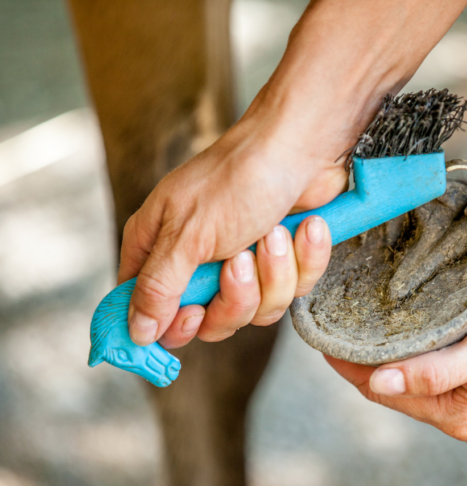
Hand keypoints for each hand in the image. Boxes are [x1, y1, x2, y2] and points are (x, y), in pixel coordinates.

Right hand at [118, 108, 342, 347]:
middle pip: (211, 323)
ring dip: (273, 273)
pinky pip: (292, 292)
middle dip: (235, 297)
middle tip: (239, 260)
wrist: (303, 149)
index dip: (171, 325)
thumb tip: (137, 330)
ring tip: (274, 234)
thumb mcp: (188, 235)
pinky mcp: (283, 265)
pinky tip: (303, 229)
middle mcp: (198, 262)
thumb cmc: (239, 178)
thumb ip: (160, 286)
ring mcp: (243, 266)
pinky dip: (303, 260)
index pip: (148, 312)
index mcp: (159, 249)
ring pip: (256, 311)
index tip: (193, 314)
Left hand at [326, 274, 466, 446]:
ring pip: (418, 388)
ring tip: (362, 332)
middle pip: (399, 394)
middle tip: (336, 328)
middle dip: (365, 366)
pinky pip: (440, 382)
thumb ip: (435, 372)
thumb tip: (378, 387)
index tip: (321, 338)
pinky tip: (408, 342)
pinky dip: (417, 364)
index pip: (386, 394)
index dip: (349, 368)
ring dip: (391, 364)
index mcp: (463, 417)